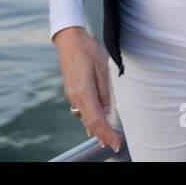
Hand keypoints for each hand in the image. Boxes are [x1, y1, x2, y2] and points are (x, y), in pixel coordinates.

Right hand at [53, 26, 121, 153]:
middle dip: (102, 135)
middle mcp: (75, 97)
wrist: (69, 39)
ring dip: (96, 128)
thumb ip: (104, 93)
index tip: (116, 142)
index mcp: (84, 92)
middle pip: (89, 122)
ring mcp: (71, 94)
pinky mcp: (71, 91)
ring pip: (84, 117)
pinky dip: (89, 119)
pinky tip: (94, 125)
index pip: (96, 120)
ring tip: (106, 138)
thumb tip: (106, 111)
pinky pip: (81, 109)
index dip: (106, 133)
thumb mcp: (102, 69)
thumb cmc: (87, 50)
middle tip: (113, 145)